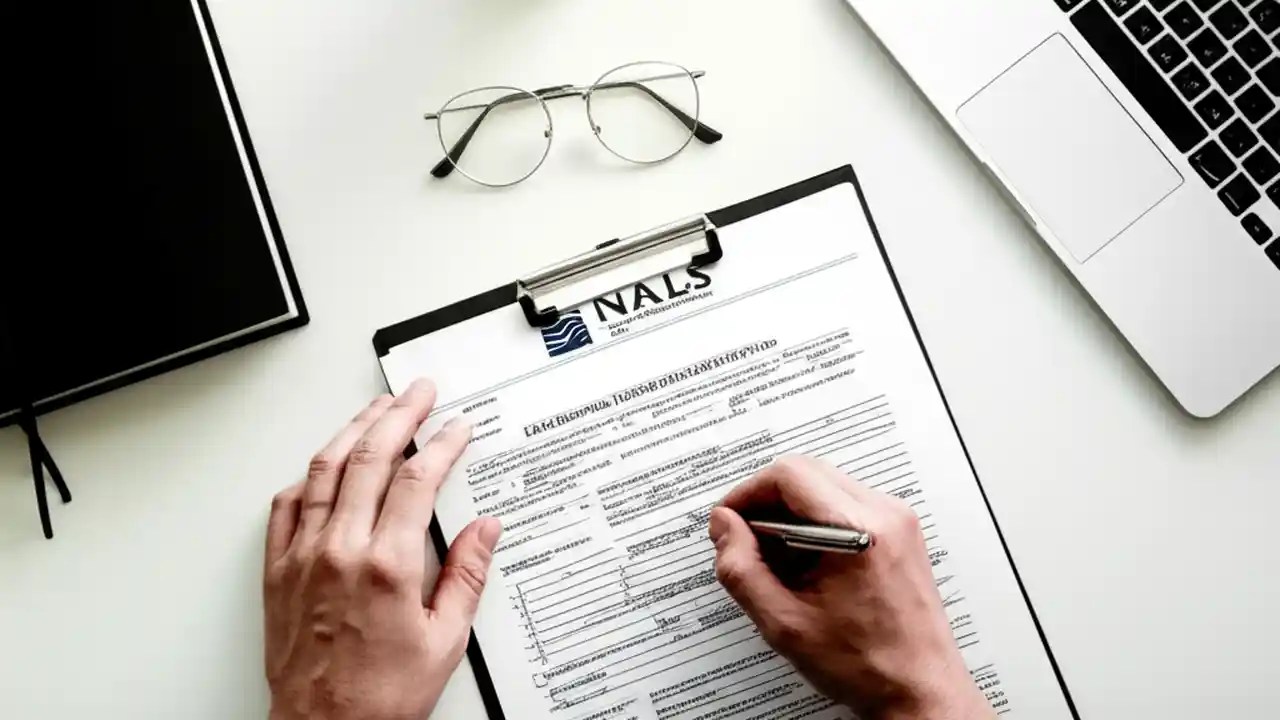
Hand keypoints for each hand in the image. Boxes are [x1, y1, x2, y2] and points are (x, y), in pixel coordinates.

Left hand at [262, 379, 500, 719]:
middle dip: (399, 415)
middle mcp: (341, 551)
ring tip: (376, 409)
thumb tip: (485, 531)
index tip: (456, 429)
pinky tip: (322, 466)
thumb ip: (466, 576)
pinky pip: (286, 507)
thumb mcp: (445, 640)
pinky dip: (308, 477)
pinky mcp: (278, 572)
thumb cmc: (379, 697)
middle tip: (418, 394)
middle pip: (370, 458)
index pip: (417, 481)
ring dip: (354, 430)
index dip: (441, 445)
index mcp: (387, 565)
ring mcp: (303, 557)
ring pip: (325, 470)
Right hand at [709, 456, 991, 719]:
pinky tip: (805, 564)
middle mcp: (885, 514)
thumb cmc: (867, 665)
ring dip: (790, 512)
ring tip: (777, 560)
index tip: (729, 520)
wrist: (920, 690)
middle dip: (766, 501)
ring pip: (824, 486)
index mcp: (861, 530)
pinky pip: (844, 504)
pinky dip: (814, 523)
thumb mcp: (784, 623)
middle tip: (745, 540)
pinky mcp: (899, 531)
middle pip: (807, 473)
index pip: (790, 475)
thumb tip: (723, 526)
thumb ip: (742, 569)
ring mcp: (897, 520)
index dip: (748, 492)